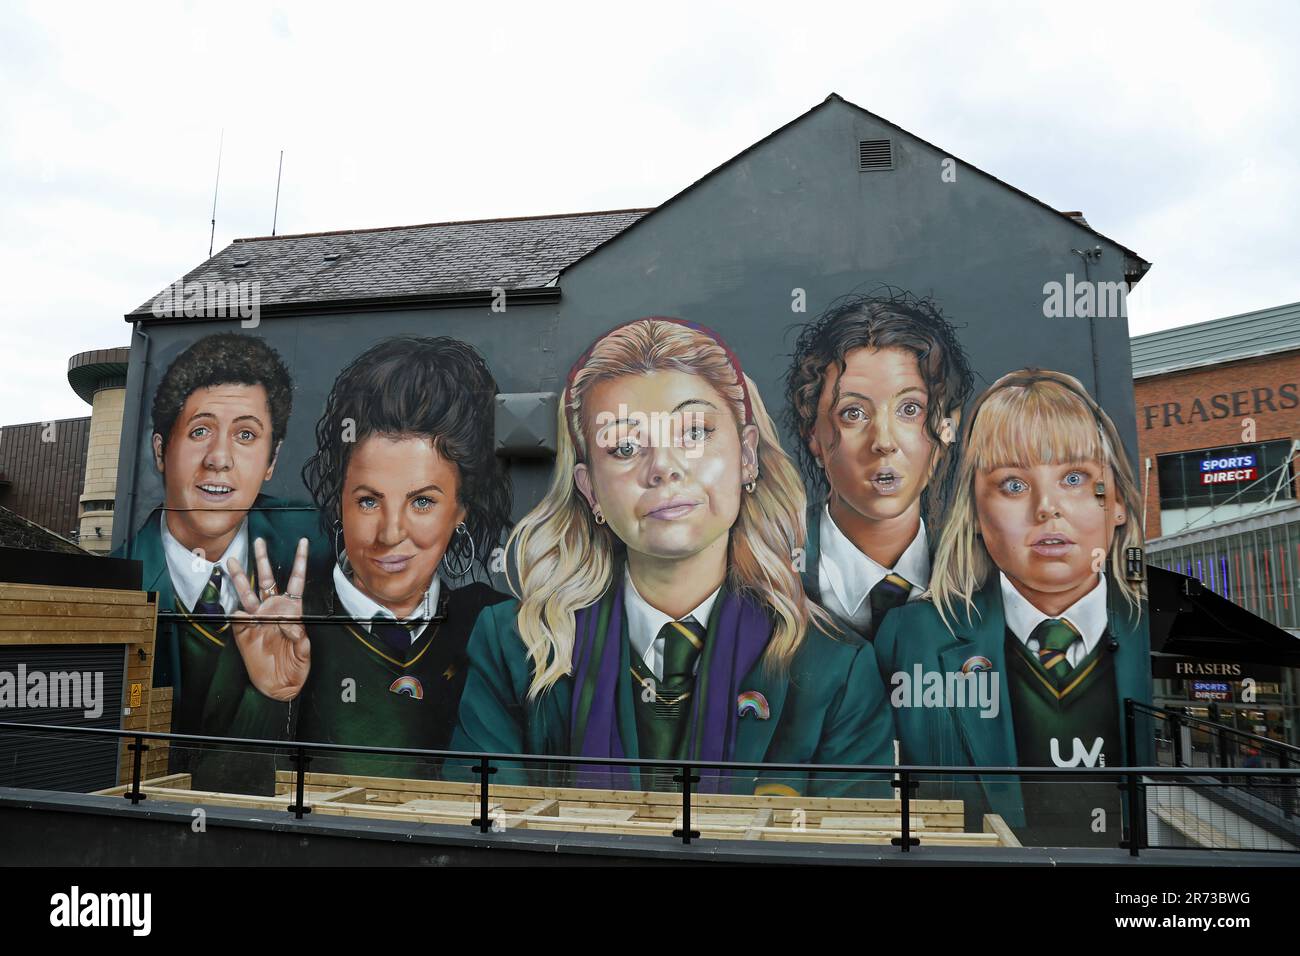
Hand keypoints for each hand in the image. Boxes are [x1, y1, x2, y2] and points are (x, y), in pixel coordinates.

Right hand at [228, 537, 310, 701]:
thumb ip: (301, 639)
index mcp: (292, 611)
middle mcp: (273, 610)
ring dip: (239, 578)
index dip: (299, 562)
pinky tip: (241, 614)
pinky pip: (238, 618)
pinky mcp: (243, 632)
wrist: (279, 686)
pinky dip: (238, 614)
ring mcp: (257, 619)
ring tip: (231, 562)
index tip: (302, 542)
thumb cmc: (296, 668)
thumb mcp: (304, 654)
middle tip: (258, 541)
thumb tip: (291, 624)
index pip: (296, 581)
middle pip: (267, 580)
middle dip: (262, 560)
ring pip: (247, 593)